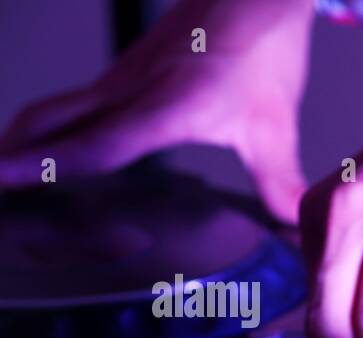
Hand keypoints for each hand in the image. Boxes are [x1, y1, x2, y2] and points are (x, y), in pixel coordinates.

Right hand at [0, 0, 312, 221]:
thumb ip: (278, 180)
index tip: (3, 177)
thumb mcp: (275, 125)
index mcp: (162, 106)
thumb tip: (293, 222)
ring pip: (56, 110)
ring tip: (5, 178)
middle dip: (14, 155)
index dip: (47, 166)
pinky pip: (75, 103)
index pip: (93, 144)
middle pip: (51, 123)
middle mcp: (129, 90)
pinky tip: (51, 151)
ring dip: (26, 141)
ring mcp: (121, 78)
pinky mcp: (125, 72)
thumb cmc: (261, 49)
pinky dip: (50, 127)